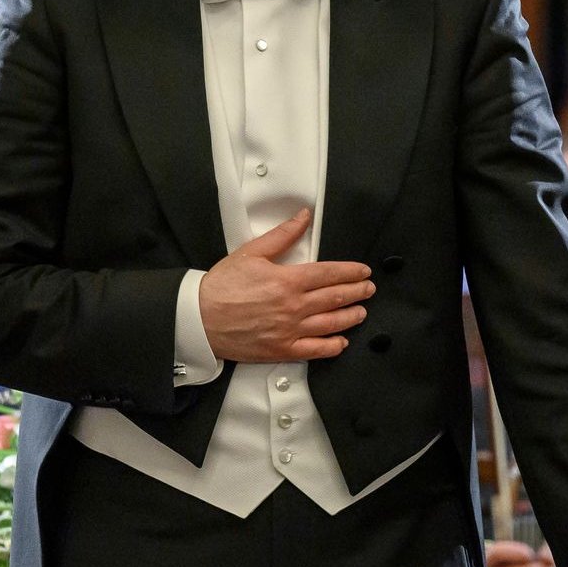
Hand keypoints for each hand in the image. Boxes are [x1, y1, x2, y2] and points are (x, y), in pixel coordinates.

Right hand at [198, 208, 372, 362]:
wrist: (199, 318)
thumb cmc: (221, 286)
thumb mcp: (251, 252)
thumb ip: (282, 235)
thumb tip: (303, 216)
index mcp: (287, 280)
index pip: (329, 274)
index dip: (350, 271)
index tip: (363, 270)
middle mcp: (293, 307)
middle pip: (335, 298)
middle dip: (357, 292)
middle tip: (368, 289)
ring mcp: (289, 330)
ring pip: (331, 324)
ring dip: (350, 317)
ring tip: (361, 312)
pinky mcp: (282, 350)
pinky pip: (315, 350)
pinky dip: (332, 346)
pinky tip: (341, 341)